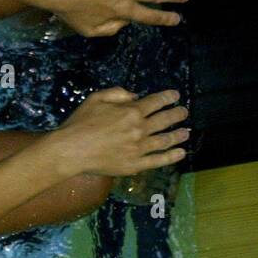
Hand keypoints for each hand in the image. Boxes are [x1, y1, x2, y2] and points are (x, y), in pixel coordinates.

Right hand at [49, 88, 189, 176]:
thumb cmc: (80, 123)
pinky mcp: (136, 164)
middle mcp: (140, 129)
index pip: (156, 102)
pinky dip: (172, 156)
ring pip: (165, 140)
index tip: (175, 95)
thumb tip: (135, 96)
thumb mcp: (95, 99)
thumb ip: (117, 93)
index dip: (168, 97)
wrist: (71, 150)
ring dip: (178, 135)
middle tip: (184, 112)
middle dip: (177, 114)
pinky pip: (159, 160)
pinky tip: (180, 153)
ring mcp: (140, 148)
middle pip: (165, 120)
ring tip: (186, 132)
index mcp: (131, 111)